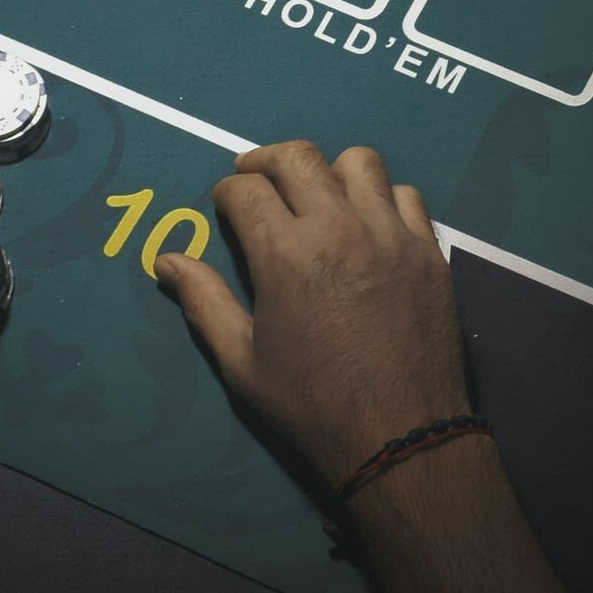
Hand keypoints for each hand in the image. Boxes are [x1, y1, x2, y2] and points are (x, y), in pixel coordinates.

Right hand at [154, 140, 469, 488]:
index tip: (227, 205)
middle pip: (298, 157)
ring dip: (329, 170)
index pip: (246, 189)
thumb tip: (165, 260)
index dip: (228, 192)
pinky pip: (406, 195)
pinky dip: (383, 198)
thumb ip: (204, 301)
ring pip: (359, 162)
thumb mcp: (242, 362)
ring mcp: (389, 233)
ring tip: (319, 193)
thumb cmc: (311, 404)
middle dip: (267, 160)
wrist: (400, 436)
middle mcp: (337, 227)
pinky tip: (370, 223)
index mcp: (283, 253)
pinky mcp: (427, 248)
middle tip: (257, 176)